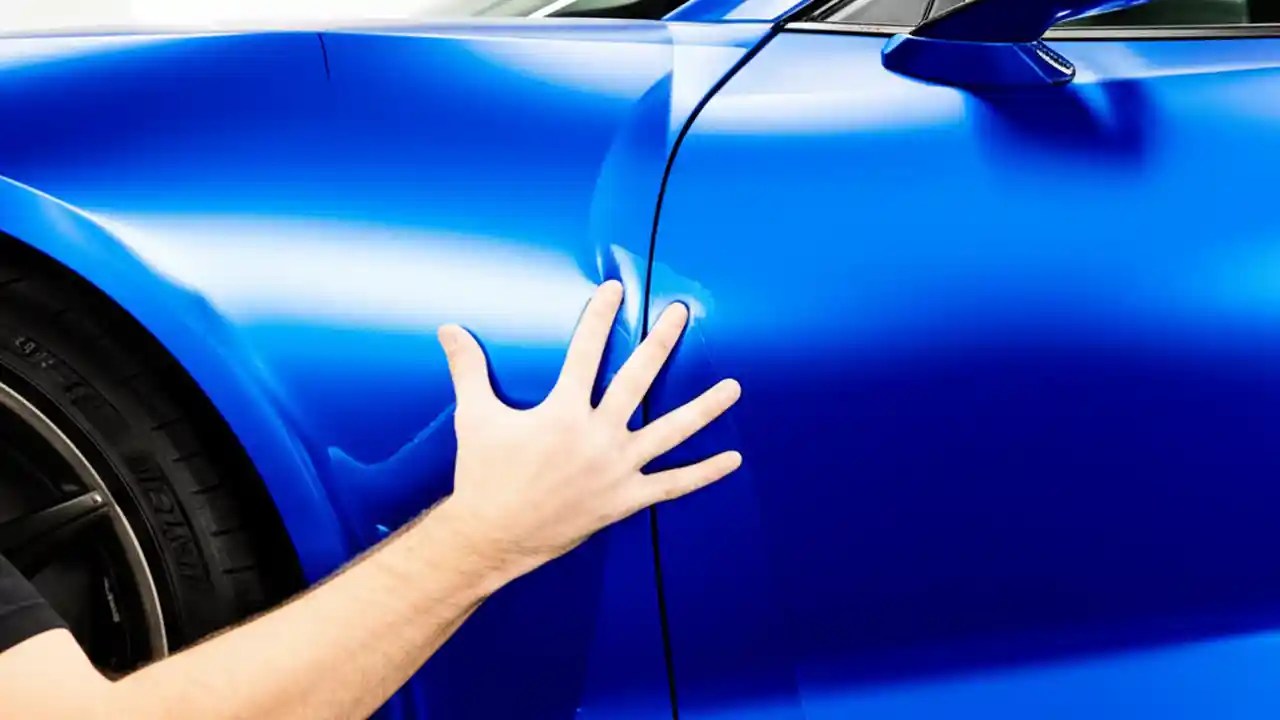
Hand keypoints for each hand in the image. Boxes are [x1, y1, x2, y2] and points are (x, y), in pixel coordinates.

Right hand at [433, 280, 741, 579]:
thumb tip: (448, 329)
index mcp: (562, 411)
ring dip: (705, 408)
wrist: (492, 536)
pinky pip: (672, 485)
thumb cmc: (483, 474)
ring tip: (733, 386)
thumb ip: (468, 369)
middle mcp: (596, 435)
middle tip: (680, 312)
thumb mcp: (474, 416)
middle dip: (661, 342)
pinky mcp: (625, 498)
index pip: (586, 351)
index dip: (600, 317)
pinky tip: (732, 458)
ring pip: (670, 431)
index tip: (617, 289)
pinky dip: (704, 473)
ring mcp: (616, 468)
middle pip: (638, 379)